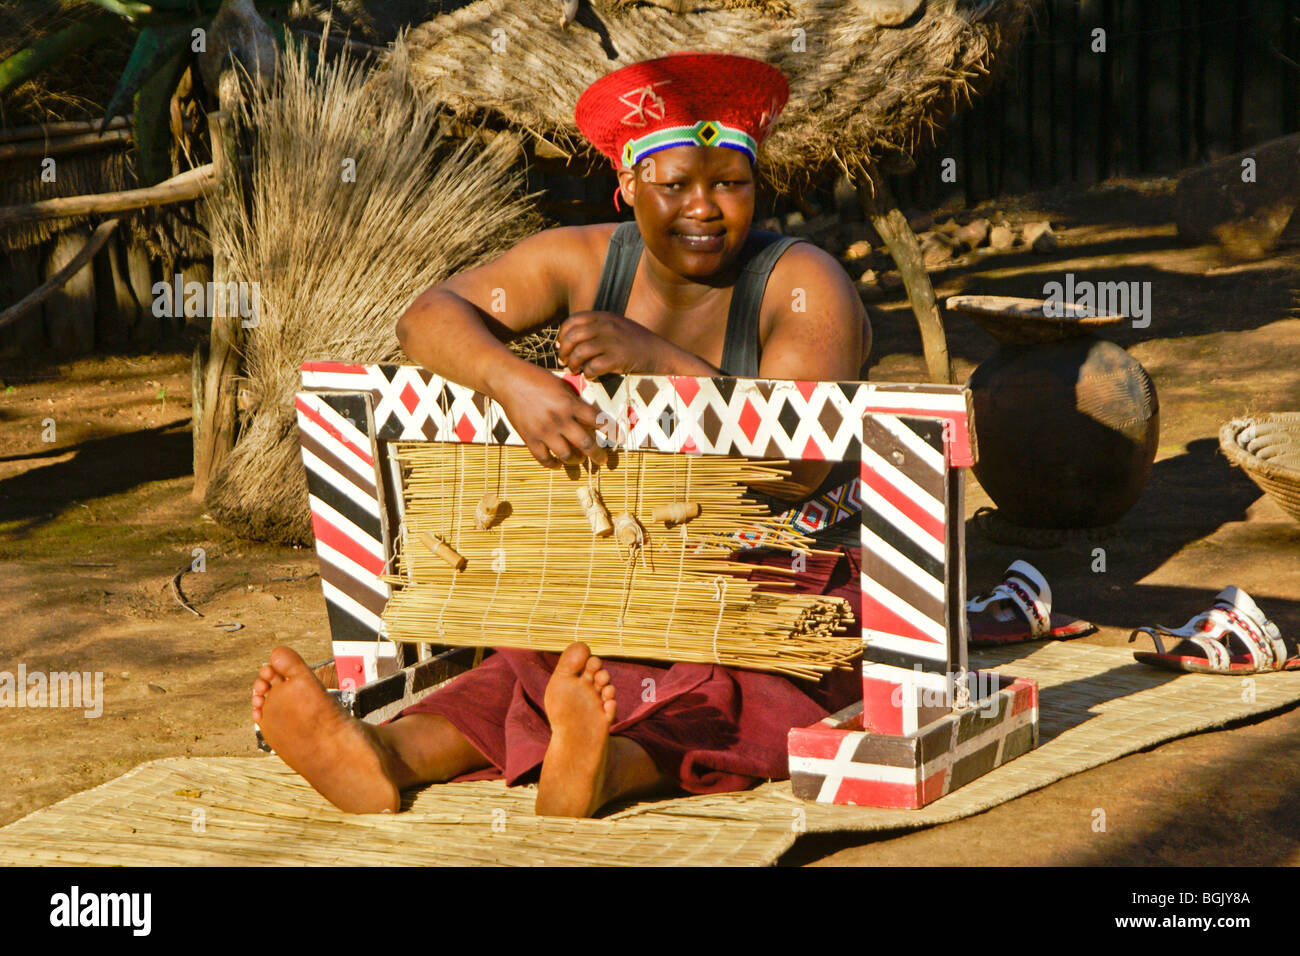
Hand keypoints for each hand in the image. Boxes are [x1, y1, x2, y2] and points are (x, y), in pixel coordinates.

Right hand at [496, 362, 608, 467]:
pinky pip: (544, 458)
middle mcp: (560, 419)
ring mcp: (544, 431)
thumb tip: (588, 417)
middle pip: (585, 444)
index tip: (616, 438)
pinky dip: (553, 464)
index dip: (609, 431)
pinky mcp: (530, 438)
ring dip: (576, 460)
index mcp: (570, 404)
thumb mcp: (561, 385)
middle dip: (597, 455)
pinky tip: (558, 464)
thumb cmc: (536, 379)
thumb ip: (575, 402)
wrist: (509, 381)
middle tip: (602, 460)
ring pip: (566, 455)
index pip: (597, 421)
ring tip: (578, 460)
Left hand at [555, 311, 669, 378]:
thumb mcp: (616, 326)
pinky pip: (592, 367)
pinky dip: (588, 374)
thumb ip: (595, 328)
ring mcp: (612, 342)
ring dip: (574, 364)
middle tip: (565, 361)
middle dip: (564, 352)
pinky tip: (592, 376)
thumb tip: (567, 340)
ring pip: (580, 353)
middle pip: (572, 337)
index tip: (562, 346)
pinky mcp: (618, 359)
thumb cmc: (635, 343)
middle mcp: (606, 326)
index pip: (572, 321)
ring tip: (576, 370)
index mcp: (604, 316)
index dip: (563, 335)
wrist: (661, 354)